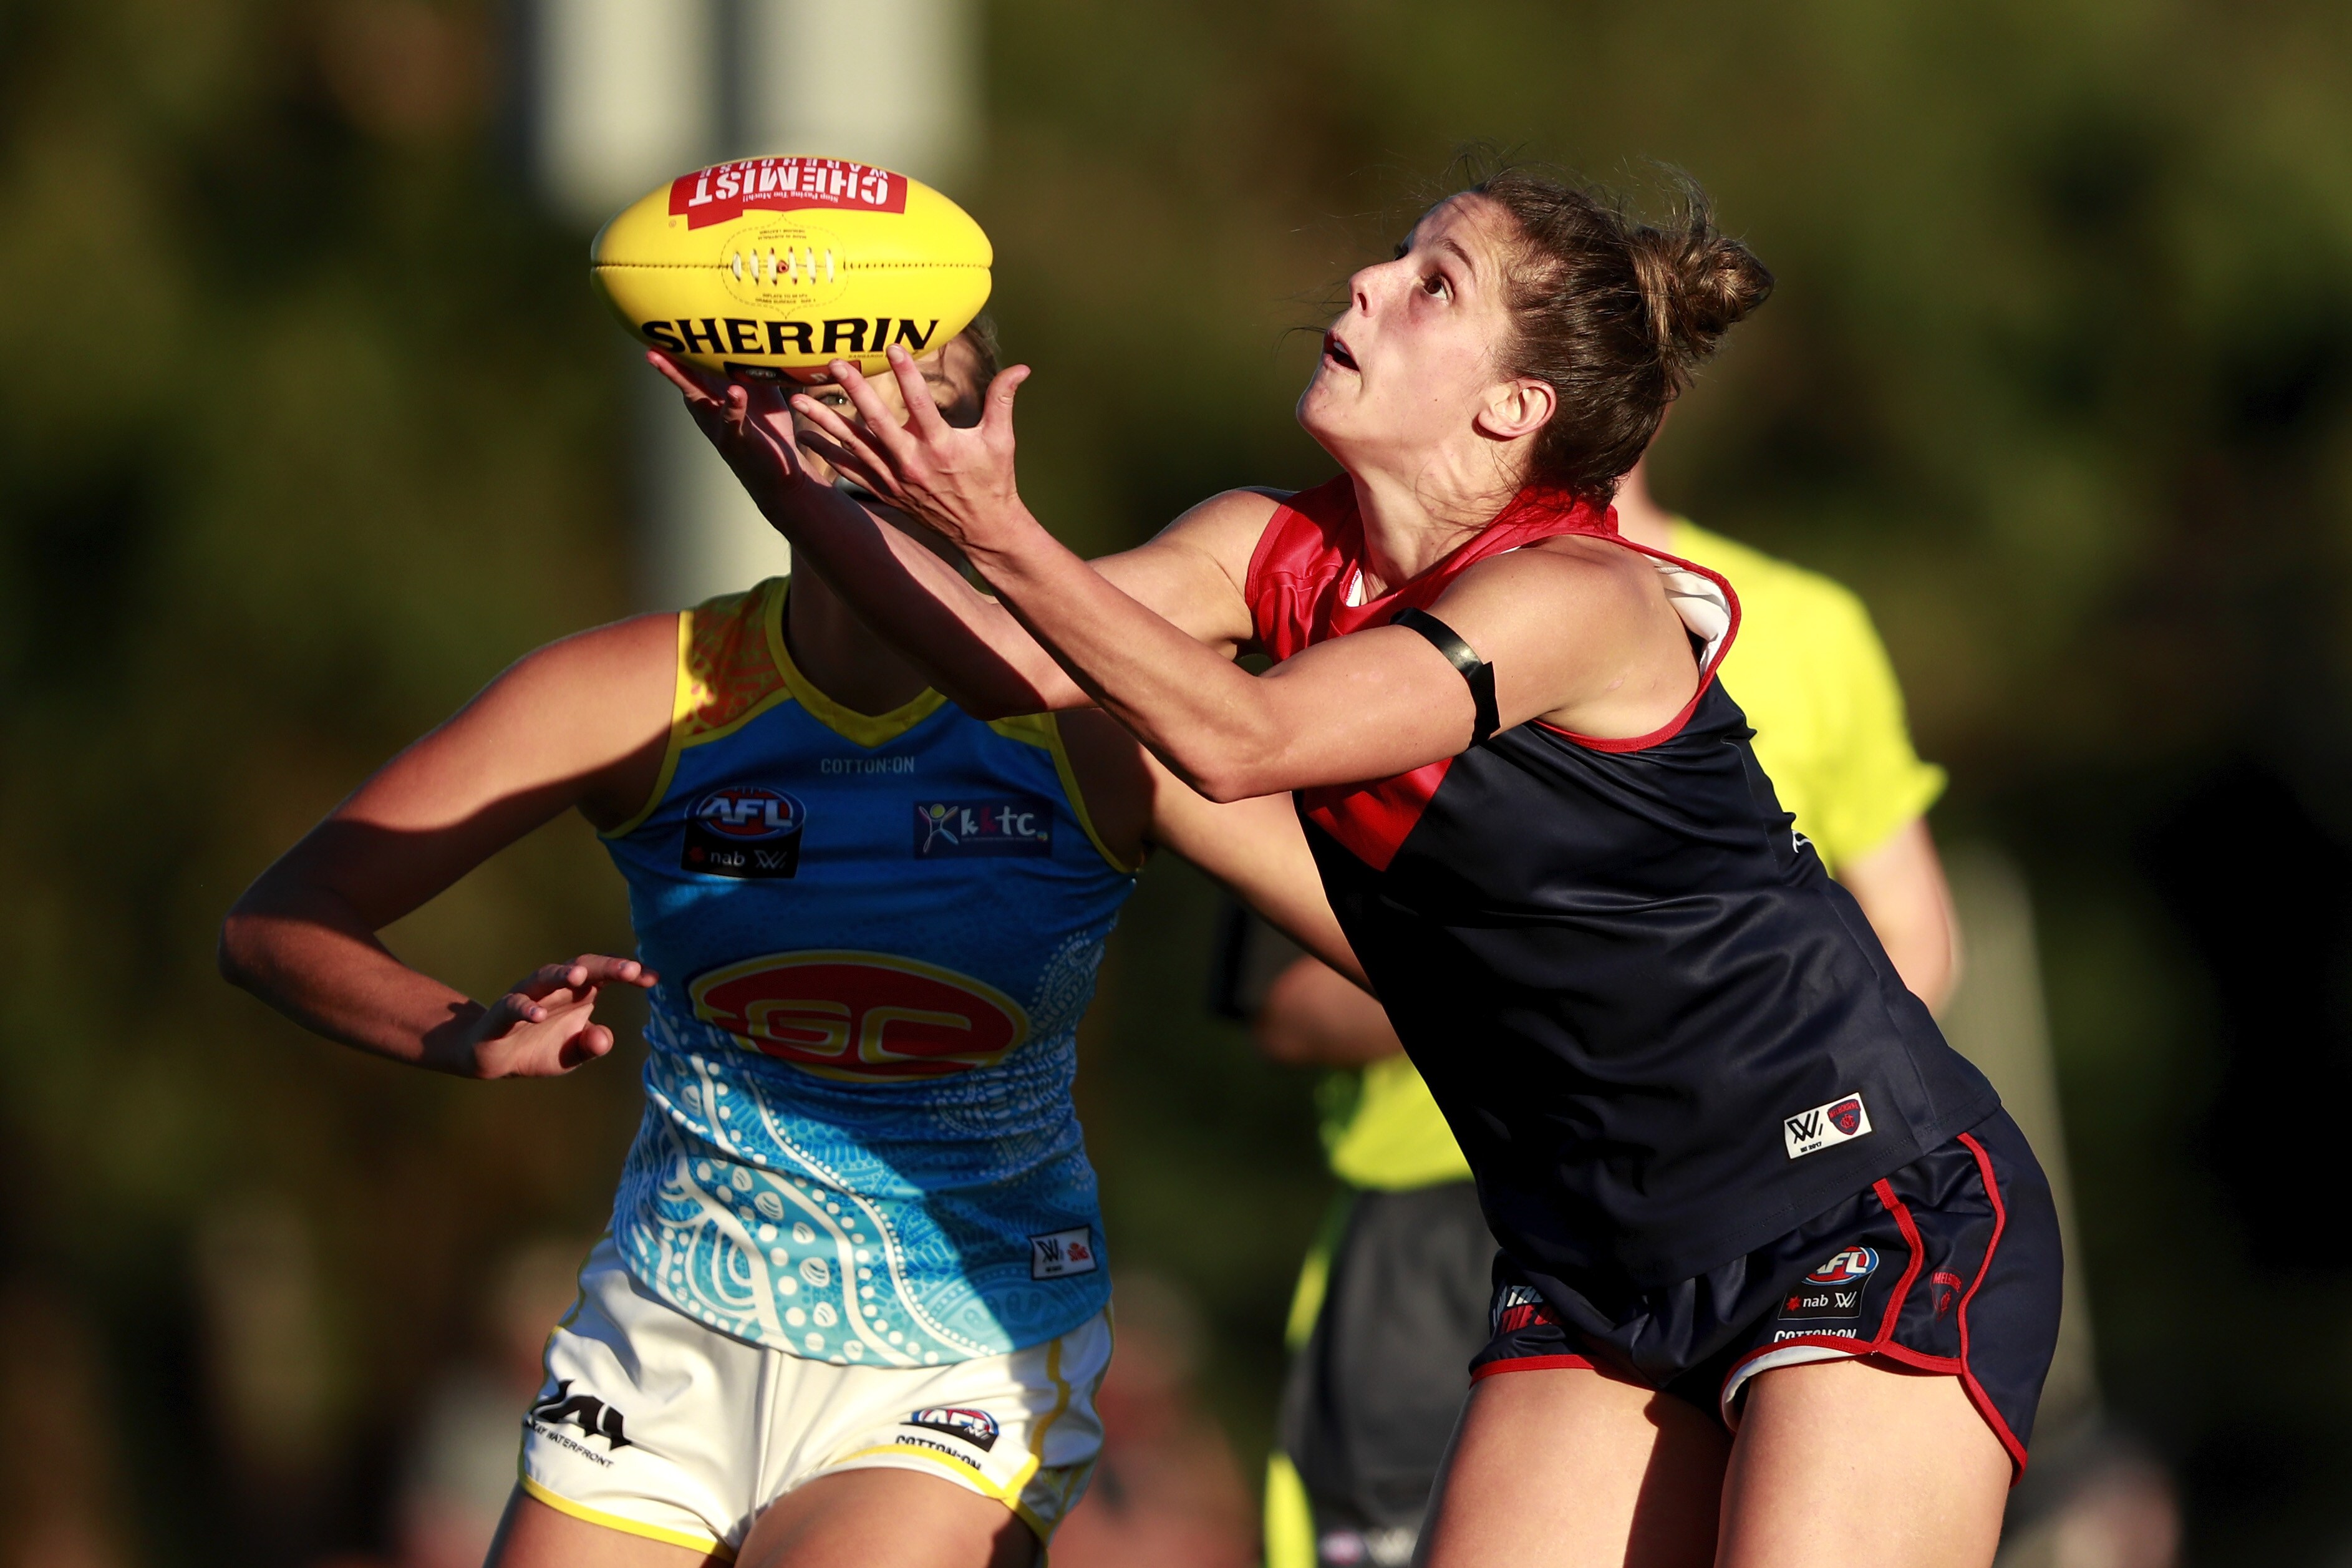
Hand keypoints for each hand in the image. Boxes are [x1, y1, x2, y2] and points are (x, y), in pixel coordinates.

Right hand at [454, 955, 656, 1078]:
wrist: (493, 1058)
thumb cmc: (538, 1048)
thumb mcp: (572, 1053)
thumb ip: (591, 1045)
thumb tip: (604, 1038)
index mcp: (576, 993)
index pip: (605, 976)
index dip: (628, 975)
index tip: (655, 978)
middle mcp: (553, 988)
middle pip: (581, 967)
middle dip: (605, 967)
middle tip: (631, 970)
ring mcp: (526, 998)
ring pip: (544, 978)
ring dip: (562, 975)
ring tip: (581, 976)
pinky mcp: (501, 1015)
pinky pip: (513, 1007)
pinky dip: (525, 1009)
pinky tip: (538, 1015)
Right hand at [644, 351, 869, 541]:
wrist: (781, 474)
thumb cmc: (768, 430)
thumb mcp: (762, 393)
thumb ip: (755, 369)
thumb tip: (761, 337)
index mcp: (712, 393)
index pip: (692, 365)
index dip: (677, 347)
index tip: (661, 324)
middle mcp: (708, 407)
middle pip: (683, 378)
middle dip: (665, 360)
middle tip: (646, 339)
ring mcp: (718, 423)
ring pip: (695, 396)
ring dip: (679, 378)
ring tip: (663, 359)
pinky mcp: (737, 439)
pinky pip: (732, 420)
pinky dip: (733, 407)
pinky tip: (734, 394)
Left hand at [785, 345, 1035, 562]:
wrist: (983, 531)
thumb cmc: (993, 481)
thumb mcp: (1001, 440)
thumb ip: (1002, 400)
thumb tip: (1022, 368)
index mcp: (941, 446)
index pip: (920, 403)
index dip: (906, 373)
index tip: (893, 346)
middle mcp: (912, 462)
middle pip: (876, 421)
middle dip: (855, 390)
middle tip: (836, 364)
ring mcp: (895, 479)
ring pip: (853, 445)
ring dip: (825, 421)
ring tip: (798, 399)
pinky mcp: (885, 491)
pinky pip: (849, 471)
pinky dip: (827, 454)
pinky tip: (806, 437)